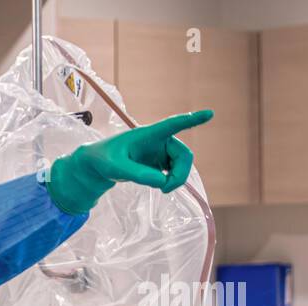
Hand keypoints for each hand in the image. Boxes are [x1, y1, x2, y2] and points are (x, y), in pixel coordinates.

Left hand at [47, 109, 213, 214]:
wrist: (98, 165)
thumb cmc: (104, 159)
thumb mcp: (115, 168)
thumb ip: (137, 174)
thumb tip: (162, 182)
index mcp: (148, 134)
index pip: (172, 125)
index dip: (191, 120)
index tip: (209, 113)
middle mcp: (159, 141)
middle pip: (184, 154)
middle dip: (181, 173)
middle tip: (167, 188)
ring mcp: (161, 152)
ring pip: (182, 165)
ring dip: (177, 179)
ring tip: (163, 189)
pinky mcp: (160, 163)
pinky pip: (175, 172)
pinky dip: (172, 181)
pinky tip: (161, 186)